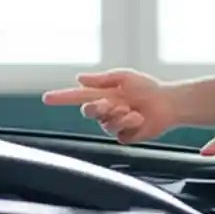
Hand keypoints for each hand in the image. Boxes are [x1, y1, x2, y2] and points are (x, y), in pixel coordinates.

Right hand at [41, 68, 179, 144]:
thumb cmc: (148, 87)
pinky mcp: (124, 136)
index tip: (46, 98)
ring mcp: (114, 124)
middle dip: (98, 107)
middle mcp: (105, 110)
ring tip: (133, 110)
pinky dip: (129, 124)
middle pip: (88, 111)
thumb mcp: (124, 77)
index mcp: (103, 94)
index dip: (61, 97)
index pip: (77, 96)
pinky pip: (118, 133)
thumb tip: (79, 78)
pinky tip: (139, 119)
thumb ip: (101, 79)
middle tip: (112, 103)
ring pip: (104, 123)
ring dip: (119, 115)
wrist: (168, 103)